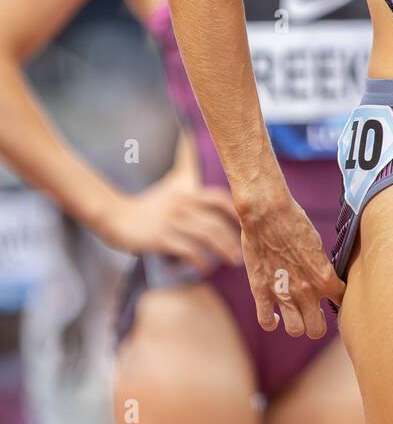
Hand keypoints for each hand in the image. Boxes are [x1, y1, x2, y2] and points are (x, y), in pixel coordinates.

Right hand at [101, 178, 241, 269]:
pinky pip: (188, 250)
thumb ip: (186, 180)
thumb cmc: (145, 206)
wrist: (114, 216)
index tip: (247, 227)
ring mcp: (171, 221)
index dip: (235, 213)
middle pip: (216, 222)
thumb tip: (199, 155)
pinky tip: (205, 268)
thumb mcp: (168, 189)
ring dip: (224, 250)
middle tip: (243, 253)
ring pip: (206, 236)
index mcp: (186, 193)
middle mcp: (182, 204)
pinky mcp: (160, 237)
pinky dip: (201, 261)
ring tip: (233, 262)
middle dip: (233, 239)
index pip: (219, 198)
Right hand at [237, 178, 345, 340]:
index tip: (333, 298)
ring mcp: (283, 294)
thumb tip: (324, 277)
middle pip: (316, 330)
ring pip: (295, 330)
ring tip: (295, 314)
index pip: (341, 302)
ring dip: (296, 324)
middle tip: (314, 312)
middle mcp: (306, 291)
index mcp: (324, 277)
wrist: (267, 213)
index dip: (338, 301)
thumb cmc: (294, 221)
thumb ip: (321, 267)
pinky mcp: (261, 292)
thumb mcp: (317, 245)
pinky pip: (267, 322)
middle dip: (317, 323)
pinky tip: (275, 315)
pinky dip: (272, 322)